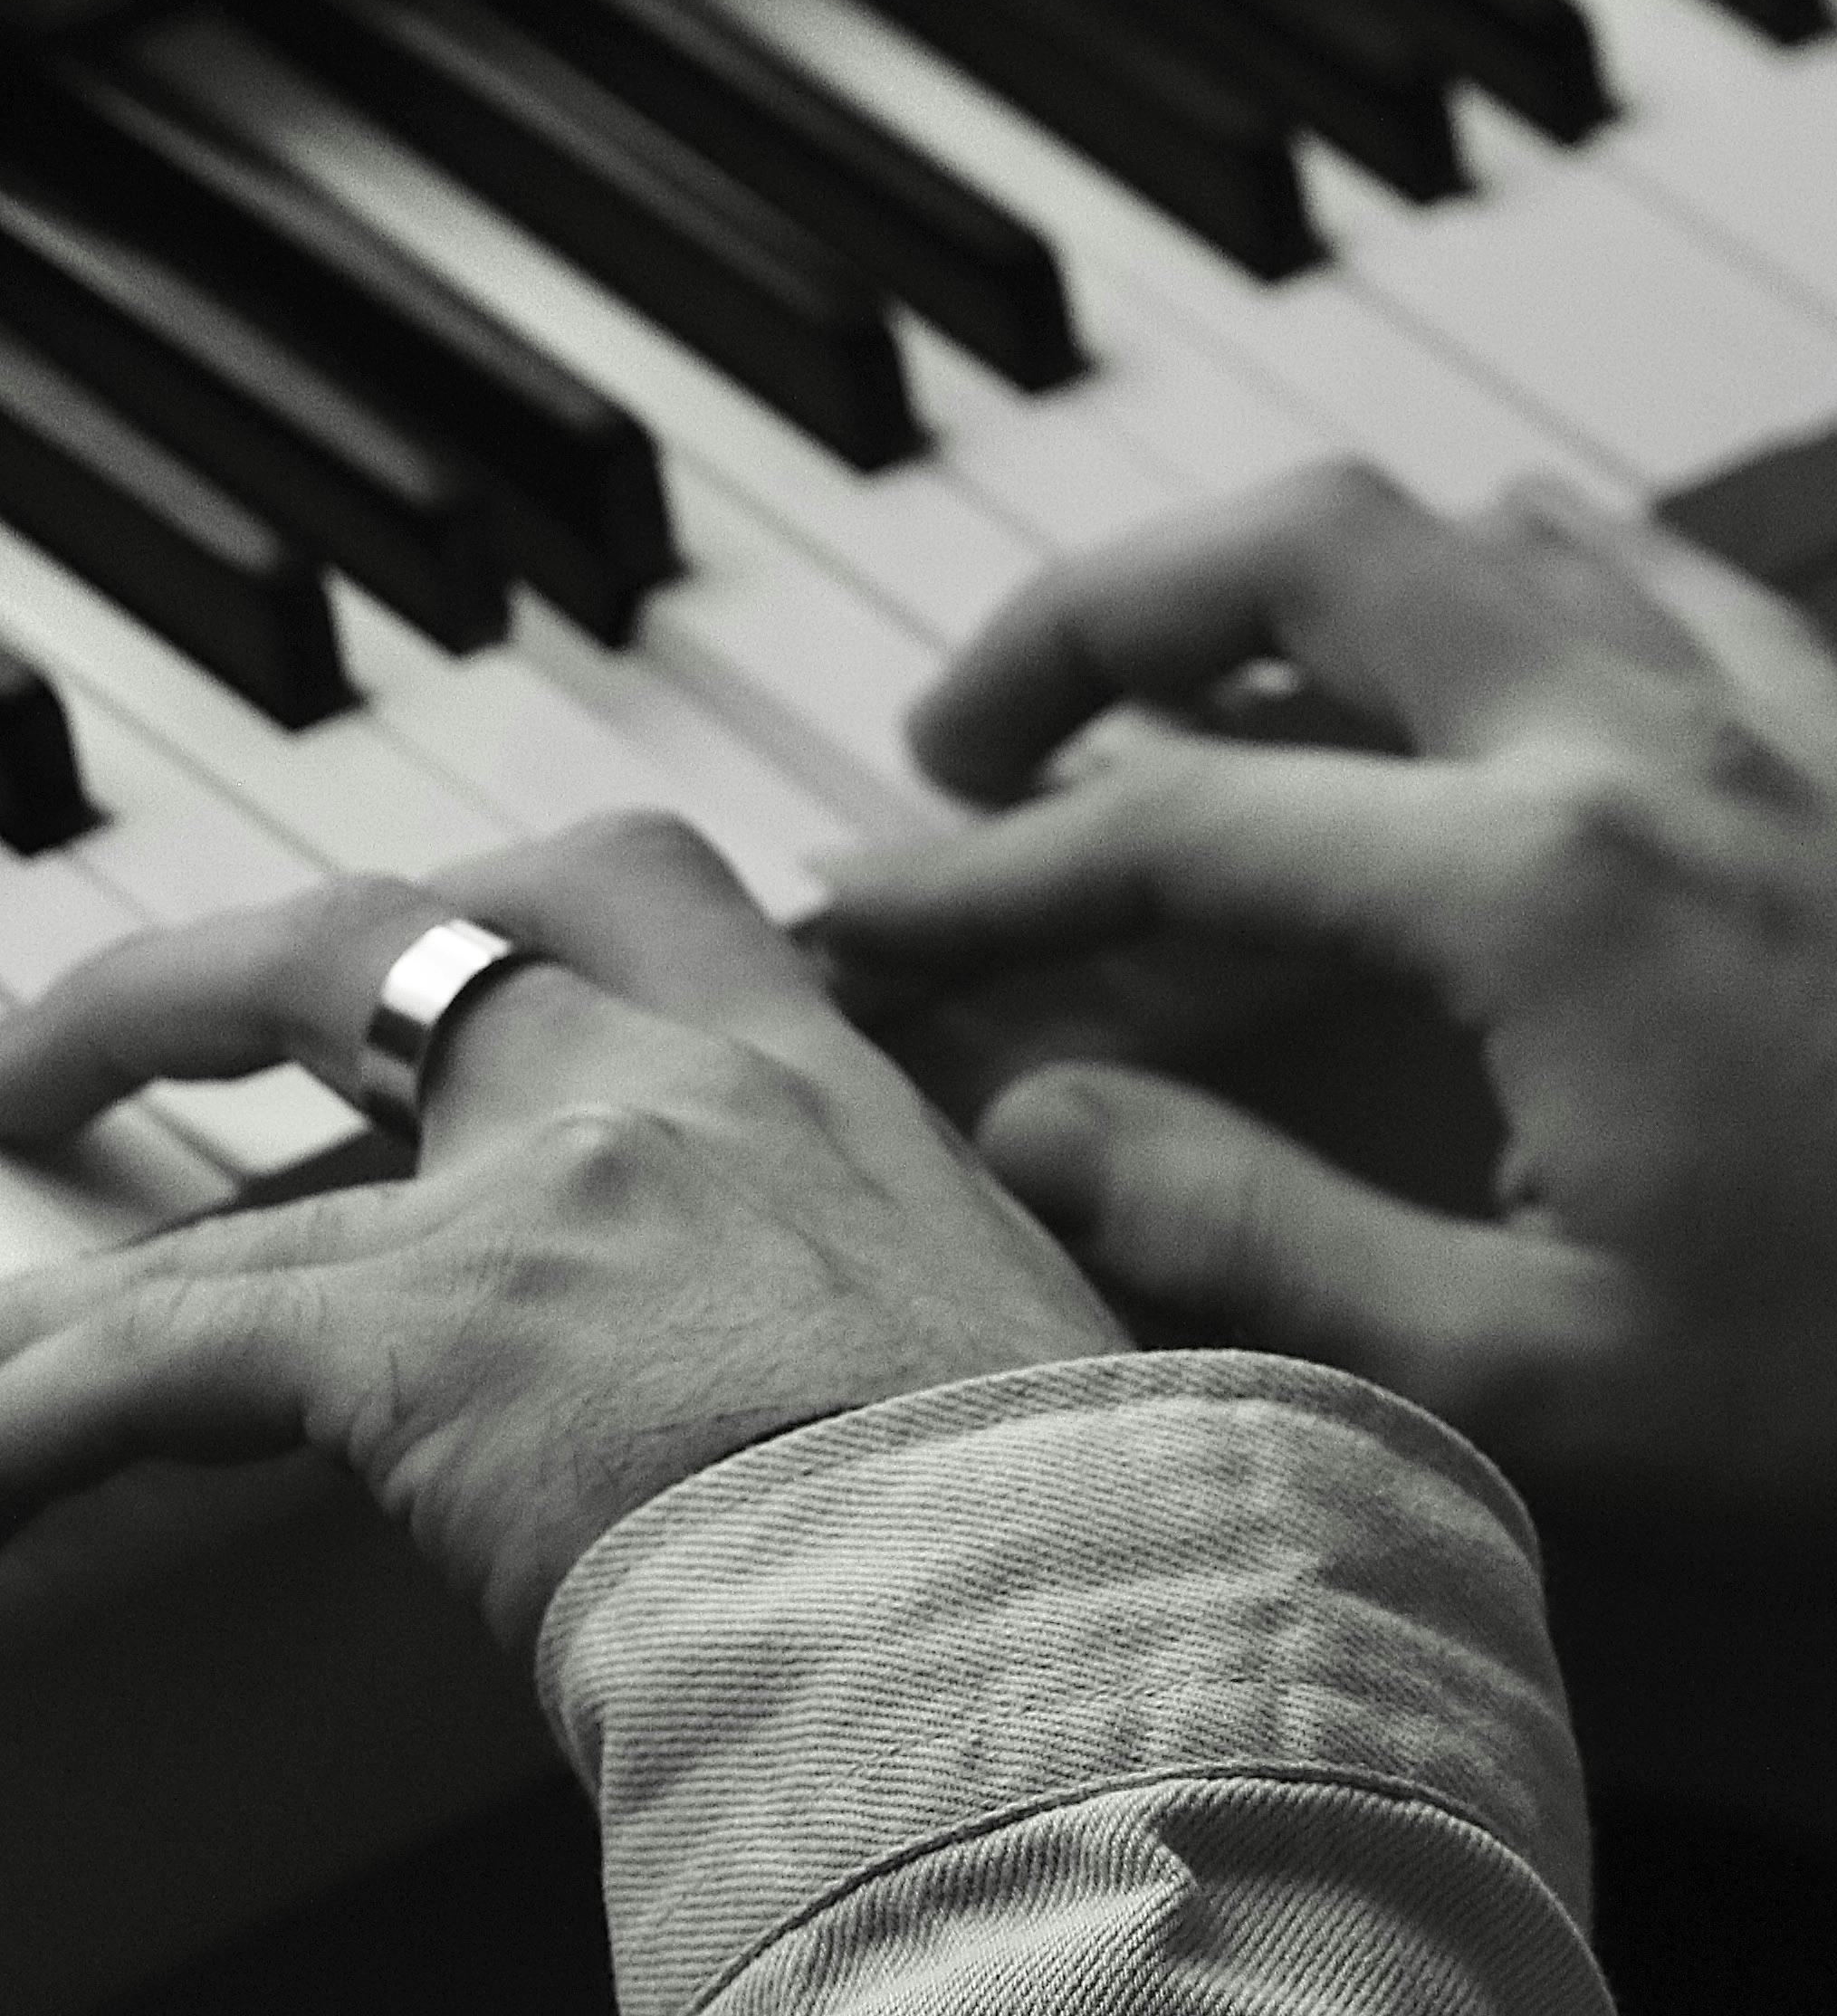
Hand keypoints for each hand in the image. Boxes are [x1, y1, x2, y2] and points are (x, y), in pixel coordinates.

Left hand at [0, 816, 1123, 1647]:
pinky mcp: (440, 1329)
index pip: (638, 908)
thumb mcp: (1023, 1331)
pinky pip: (156, 1354)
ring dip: (72, 1298)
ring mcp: (557, 1192)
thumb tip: (867, 1373)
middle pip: (400, 931)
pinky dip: (32, 1420)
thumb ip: (912, 1296)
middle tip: (79, 1049)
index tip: (430, 954)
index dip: (500, 912)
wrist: (1071, 1578)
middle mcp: (688, 1086)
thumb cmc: (1082, 1511)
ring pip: (238, 1210)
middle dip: (205, 981)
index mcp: (832, 1088)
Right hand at [812, 465, 1836, 1596]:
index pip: (1174, 822)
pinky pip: (1648, 575)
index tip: (860, 932)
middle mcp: (1644, 745)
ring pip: (1475, 532)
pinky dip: (1505, 583)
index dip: (980, 879)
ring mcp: (1762, 724)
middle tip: (973, 742)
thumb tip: (1038, 1121)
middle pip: (1307, 544)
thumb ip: (1253, 1236)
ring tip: (1177, 719)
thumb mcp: (1530, 1383)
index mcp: (1542, 888)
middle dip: (1096, 609)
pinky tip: (1454, 671)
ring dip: (1295, 587)